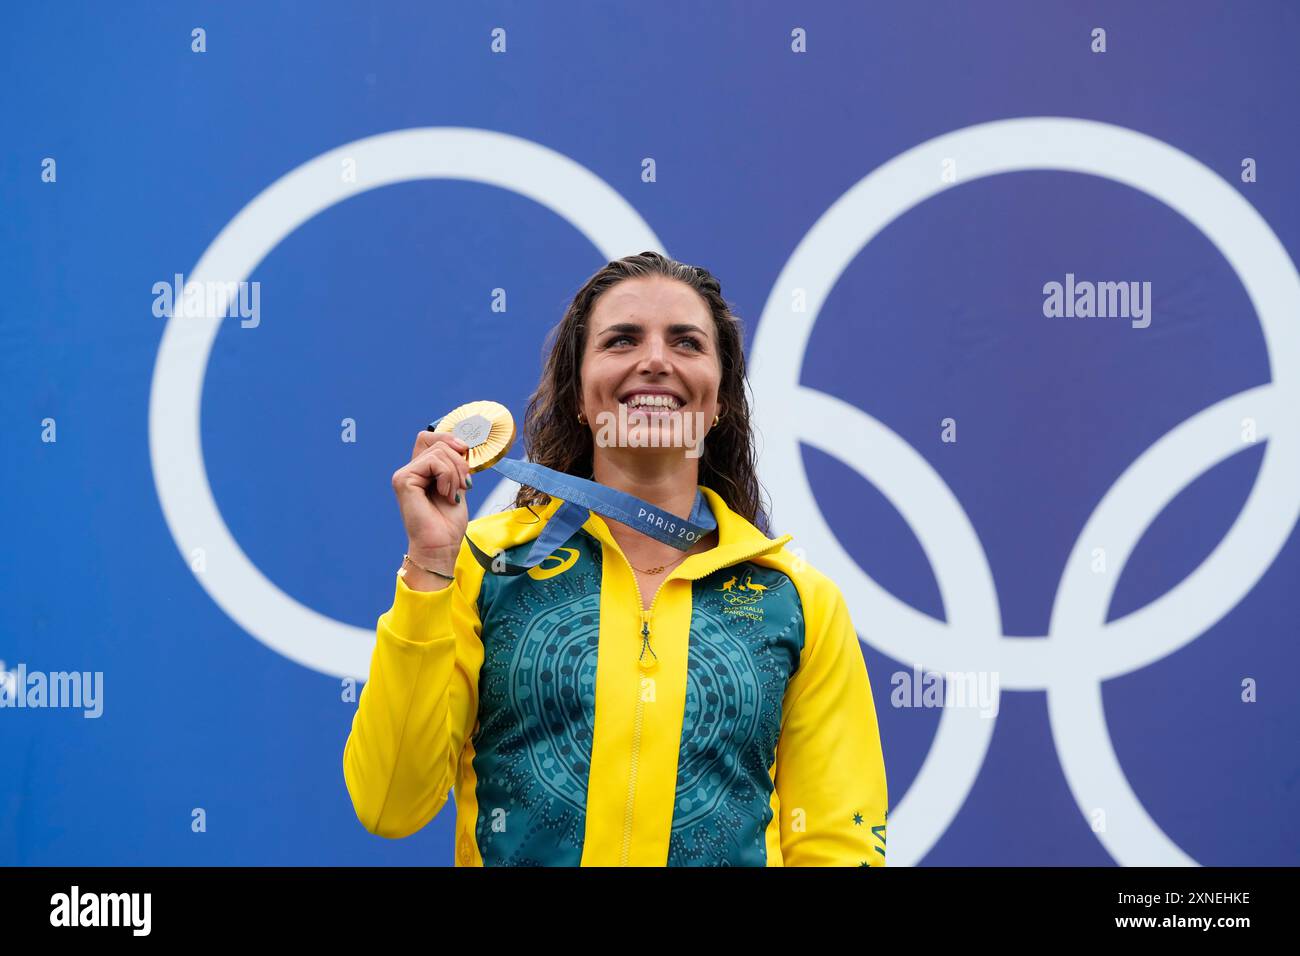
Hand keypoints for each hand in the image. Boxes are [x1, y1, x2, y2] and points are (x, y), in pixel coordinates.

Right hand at [391, 429, 471, 569]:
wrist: (441, 546)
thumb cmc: (448, 524)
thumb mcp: (458, 485)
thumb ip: (456, 464)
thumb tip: (463, 445)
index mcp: (421, 470)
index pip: (430, 437)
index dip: (449, 438)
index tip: (465, 453)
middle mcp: (410, 470)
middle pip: (437, 442)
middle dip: (458, 461)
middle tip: (463, 485)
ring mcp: (404, 474)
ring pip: (439, 452)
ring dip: (455, 474)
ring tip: (452, 495)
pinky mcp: (403, 480)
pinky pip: (433, 462)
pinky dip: (447, 477)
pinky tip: (445, 495)